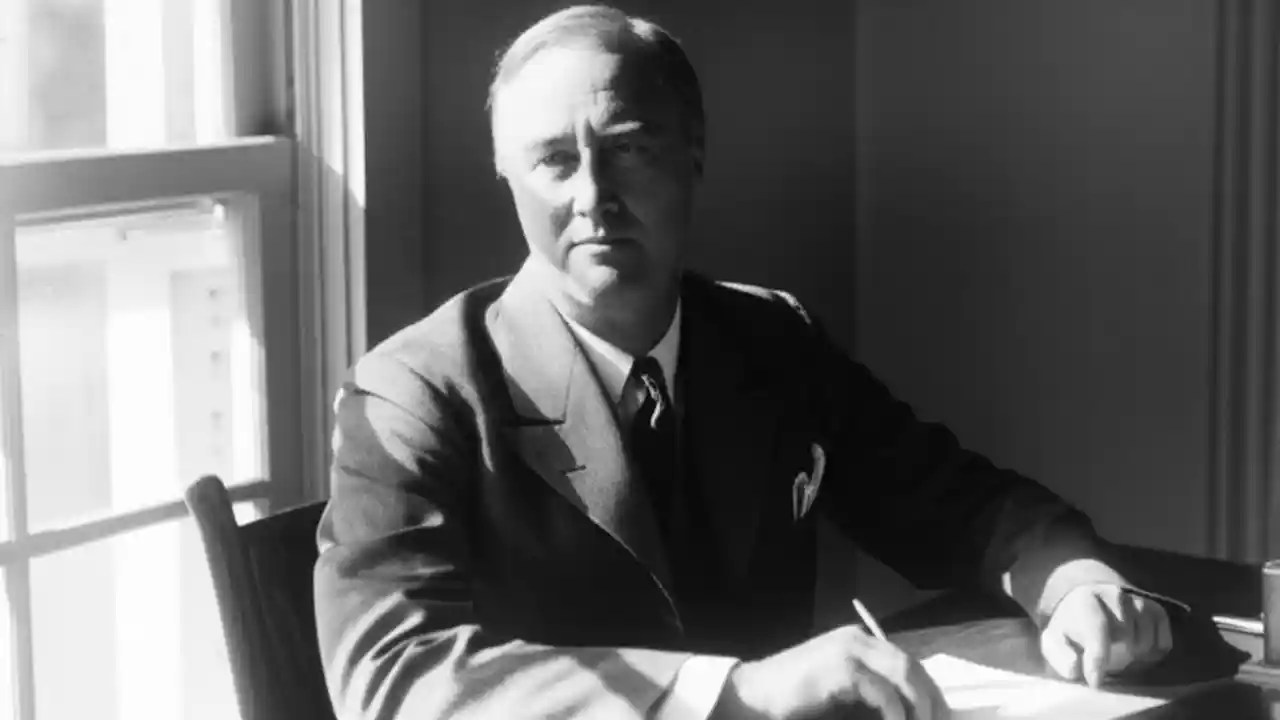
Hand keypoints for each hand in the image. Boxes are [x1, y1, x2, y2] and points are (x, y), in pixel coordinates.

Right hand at [712, 625, 949, 719]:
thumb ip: (870, 695)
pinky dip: (895, 715)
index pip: (910, 663)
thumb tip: (909, 714)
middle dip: (932, 703)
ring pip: (905, 675)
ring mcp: (850, 649)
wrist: (752, 697)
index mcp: (859, 641)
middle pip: (914, 667)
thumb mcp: (840, 695)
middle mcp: (858, 638)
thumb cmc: (793, 702)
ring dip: (920, 709)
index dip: (931, 694)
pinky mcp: (842, 667)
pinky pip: (883, 692)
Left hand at [1040, 584, 1171, 686]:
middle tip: (1107, 660)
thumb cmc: (1072, 626)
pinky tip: (1137, 651)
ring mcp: (1139, 602)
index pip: (1098, 628)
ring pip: (1145, 641)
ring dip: (1134, 654)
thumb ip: (1059, 653)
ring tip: (1121, 653)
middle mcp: (1116, 595)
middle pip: (1125, 635)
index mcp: (1086, 599)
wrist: (1089, 601)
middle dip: (1116, 654)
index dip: (1097, 659)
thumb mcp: (1055, 639)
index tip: (1095, 681)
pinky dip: (1153, 653)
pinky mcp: (1157, 611)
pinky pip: (1163, 642)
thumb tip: (1075, 668)